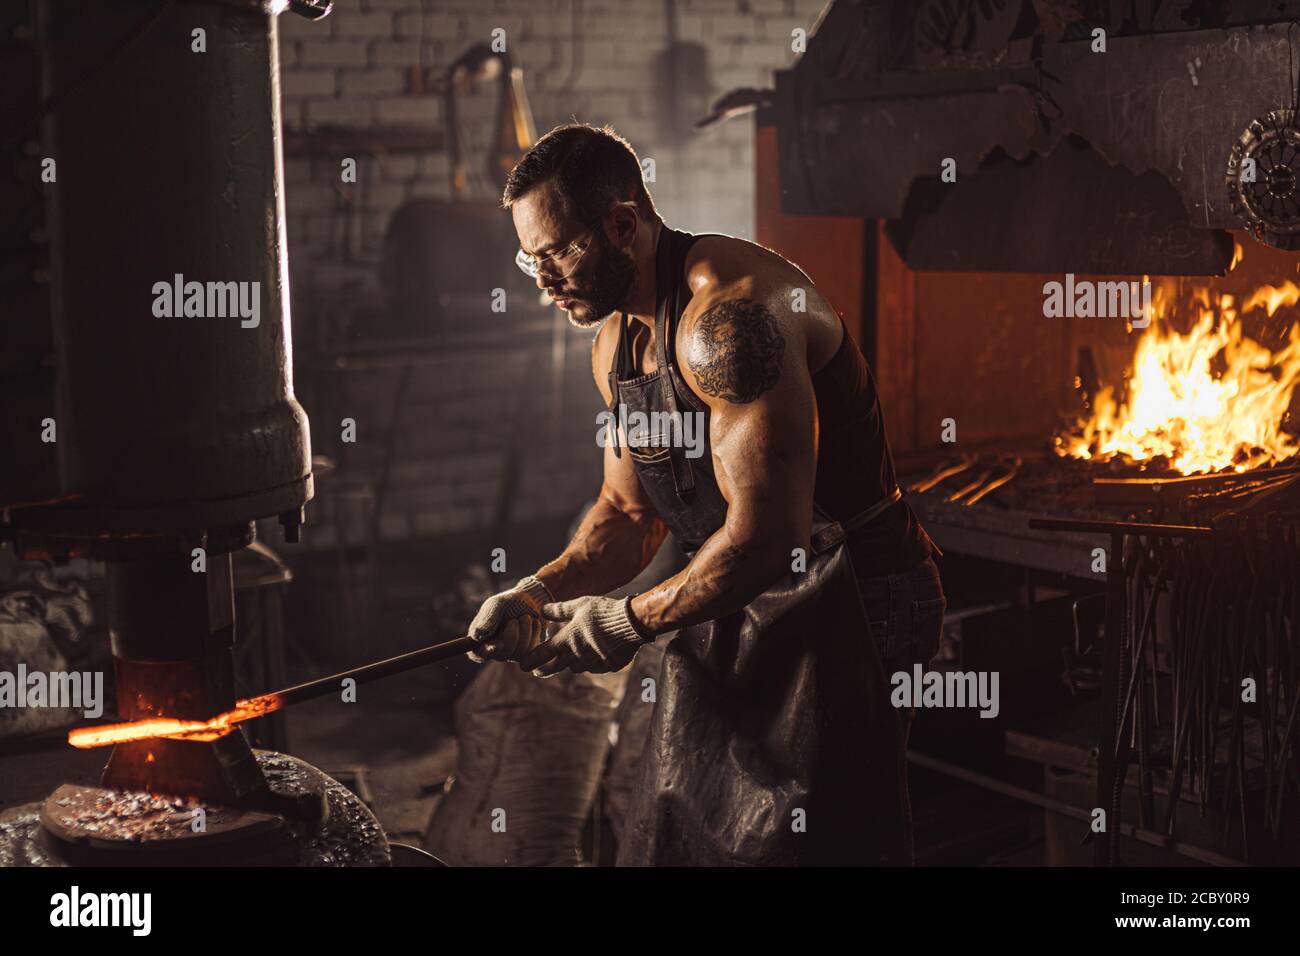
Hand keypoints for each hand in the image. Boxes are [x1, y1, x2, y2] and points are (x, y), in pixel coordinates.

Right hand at [466, 575, 552, 663]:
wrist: (532, 598)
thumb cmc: (510, 601)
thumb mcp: (496, 604)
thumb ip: (486, 619)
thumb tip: (475, 636)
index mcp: (481, 638)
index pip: (477, 655)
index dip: (487, 652)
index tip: (499, 644)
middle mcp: (495, 648)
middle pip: (501, 656)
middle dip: (511, 636)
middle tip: (514, 620)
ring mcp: (512, 652)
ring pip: (518, 653)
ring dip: (524, 632)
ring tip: (526, 617)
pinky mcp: (528, 651)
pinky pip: (531, 651)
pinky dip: (534, 633)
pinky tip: (534, 622)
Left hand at [520, 595, 650, 676]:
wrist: (630, 624)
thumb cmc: (602, 611)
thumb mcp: (579, 605)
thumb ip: (559, 610)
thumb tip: (542, 609)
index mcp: (566, 641)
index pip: (542, 654)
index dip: (530, 660)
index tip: (522, 665)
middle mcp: (576, 656)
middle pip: (555, 667)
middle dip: (544, 669)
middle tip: (537, 671)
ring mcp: (591, 663)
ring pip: (575, 667)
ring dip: (571, 663)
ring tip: (570, 657)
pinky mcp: (606, 667)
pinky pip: (594, 667)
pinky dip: (591, 662)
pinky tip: (595, 653)